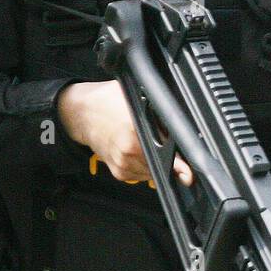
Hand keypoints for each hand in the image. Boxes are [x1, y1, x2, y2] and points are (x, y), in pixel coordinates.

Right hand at [58, 80, 192, 184]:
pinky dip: (147, 165)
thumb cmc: (108, 101)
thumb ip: (158, 110)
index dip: (179, 163)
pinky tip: (140, 150)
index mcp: (134, 129)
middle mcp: (128, 150)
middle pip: (163, 163)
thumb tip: (182, 120)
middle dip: (171, 158)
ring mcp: (123, 163)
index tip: (188, 172)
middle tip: (168, 146)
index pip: (165, 151)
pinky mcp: (119, 172)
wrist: (81, 114)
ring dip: (158, 162)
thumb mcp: (136, 96)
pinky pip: (143, 174)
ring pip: (154, 171)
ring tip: (146, 143)